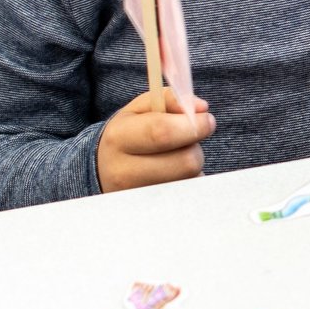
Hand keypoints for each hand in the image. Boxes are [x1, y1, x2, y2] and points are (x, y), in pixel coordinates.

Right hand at [97, 88, 214, 192]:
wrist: (102, 170)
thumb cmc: (130, 133)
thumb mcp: (141, 108)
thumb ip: (171, 99)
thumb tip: (201, 108)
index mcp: (119, 138)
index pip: (162, 132)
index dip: (193, 125)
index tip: (207, 119)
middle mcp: (124, 172)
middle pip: (186, 161)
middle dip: (195, 146)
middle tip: (187, 139)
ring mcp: (137, 196)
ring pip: (190, 177)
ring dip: (192, 163)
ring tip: (172, 156)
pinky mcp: (151, 209)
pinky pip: (188, 192)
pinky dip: (188, 179)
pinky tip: (171, 174)